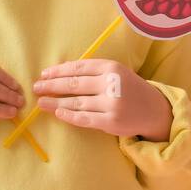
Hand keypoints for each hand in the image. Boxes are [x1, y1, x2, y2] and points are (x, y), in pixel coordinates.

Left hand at [33, 58, 173, 140]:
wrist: (154, 110)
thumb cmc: (129, 89)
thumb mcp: (116, 73)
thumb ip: (93, 71)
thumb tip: (59, 73)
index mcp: (111, 67)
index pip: (78, 67)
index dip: (58, 71)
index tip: (43, 74)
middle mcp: (111, 84)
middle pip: (74, 84)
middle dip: (51, 86)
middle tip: (36, 88)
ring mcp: (111, 104)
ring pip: (76, 102)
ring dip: (55, 102)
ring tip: (41, 102)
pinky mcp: (110, 122)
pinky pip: (84, 118)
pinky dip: (68, 115)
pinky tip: (57, 113)